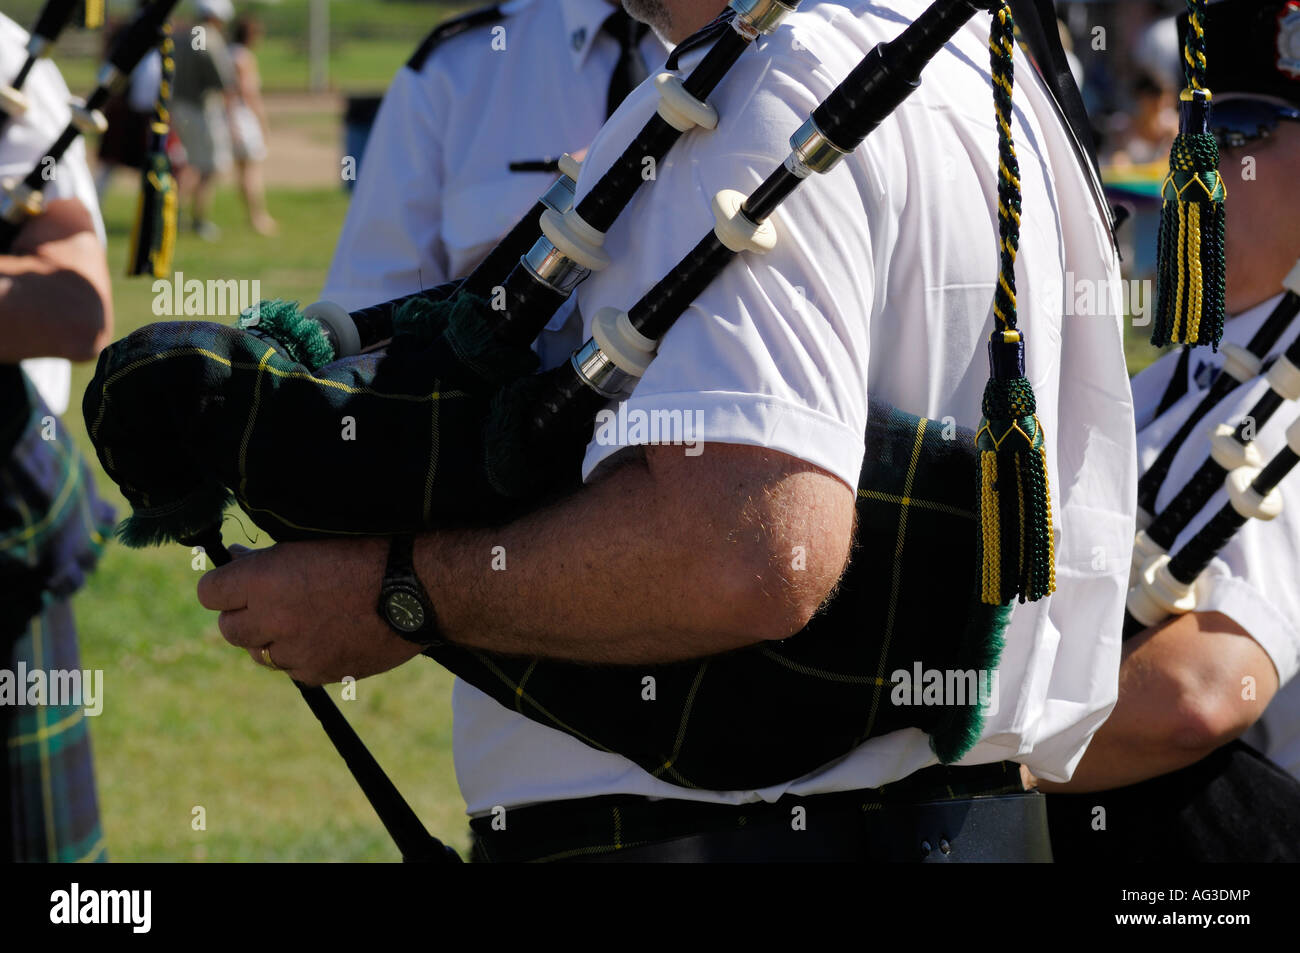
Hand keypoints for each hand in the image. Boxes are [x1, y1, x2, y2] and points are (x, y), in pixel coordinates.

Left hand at [196, 538, 423, 684]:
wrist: (421, 587)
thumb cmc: (371, 550)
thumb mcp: (312, 540)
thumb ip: (268, 557)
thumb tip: (235, 560)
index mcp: (263, 580)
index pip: (209, 593)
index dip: (225, 585)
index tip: (241, 580)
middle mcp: (271, 620)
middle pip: (229, 629)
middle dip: (246, 614)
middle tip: (276, 600)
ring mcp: (296, 652)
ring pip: (261, 654)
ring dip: (274, 639)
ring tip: (308, 619)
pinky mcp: (321, 673)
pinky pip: (296, 671)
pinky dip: (304, 657)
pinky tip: (331, 635)